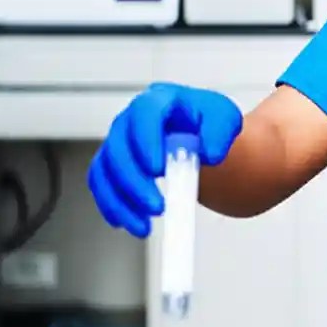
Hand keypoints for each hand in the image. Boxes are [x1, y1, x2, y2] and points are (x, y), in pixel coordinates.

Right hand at [88, 82, 242, 236]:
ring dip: (122, 202)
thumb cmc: (208, 124)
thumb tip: (209, 153)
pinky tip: (130, 223)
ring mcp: (118, 141)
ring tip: (145, 226)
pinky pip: (101, 185)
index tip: (157, 169)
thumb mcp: (224, 120)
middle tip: (157, 207)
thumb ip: (220, 132)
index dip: (146, 141)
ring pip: (105, 171)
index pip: (145, 113)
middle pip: (119, 148)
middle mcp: (131, 119)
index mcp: (159, 100)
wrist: (201, 136)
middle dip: (135, 183)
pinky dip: (112, 207)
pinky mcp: (111, 164)